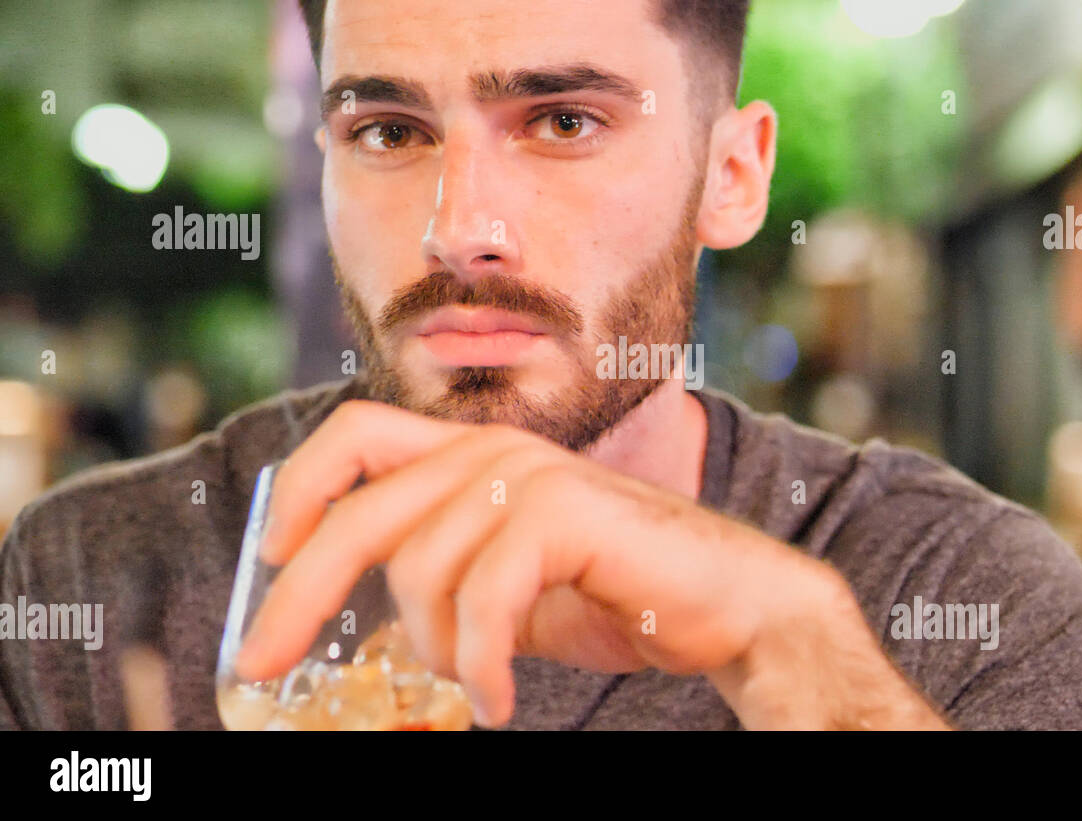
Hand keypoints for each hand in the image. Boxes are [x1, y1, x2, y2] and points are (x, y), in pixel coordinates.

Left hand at [233, 399, 850, 727]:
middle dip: (300, 593)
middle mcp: (494, 451)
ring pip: (421, 572)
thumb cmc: (621, 594)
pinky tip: (499, 701)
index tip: (270, 561)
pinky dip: (480, 664)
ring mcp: (531, 475)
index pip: (356, 435)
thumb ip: (446, 583)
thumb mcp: (509, 591)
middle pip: (362, 512)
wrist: (729, 604)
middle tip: (263, 664)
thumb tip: (374, 634)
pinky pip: (485, 599)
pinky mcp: (566, 511)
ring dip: (438, 648)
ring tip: (477, 681)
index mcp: (474, 455)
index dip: (300, 489)